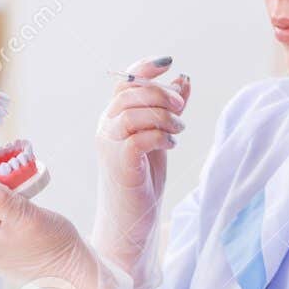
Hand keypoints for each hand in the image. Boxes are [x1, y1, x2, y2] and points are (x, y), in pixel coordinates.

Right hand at [91, 56, 190, 288]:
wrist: (131, 225)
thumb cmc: (143, 183)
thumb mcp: (160, 138)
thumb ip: (168, 111)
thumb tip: (183, 79)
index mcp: (113, 118)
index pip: (125, 81)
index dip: (145, 68)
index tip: (169, 63)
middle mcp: (105, 127)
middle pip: (131, 91)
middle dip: (162, 94)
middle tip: (182, 110)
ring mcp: (108, 145)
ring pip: (135, 112)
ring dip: (164, 116)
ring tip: (177, 131)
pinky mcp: (119, 163)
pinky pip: (138, 136)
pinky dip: (160, 135)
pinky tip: (170, 144)